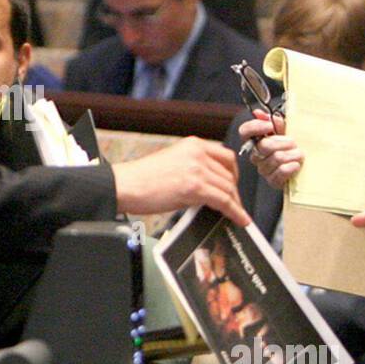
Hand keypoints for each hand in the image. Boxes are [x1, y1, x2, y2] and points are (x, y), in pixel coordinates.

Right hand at [113, 136, 250, 226]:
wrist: (125, 185)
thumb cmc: (141, 178)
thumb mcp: (173, 163)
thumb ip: (193, 168)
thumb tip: (209, 186)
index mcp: (192, 144)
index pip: (226, 156)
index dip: (234, 173)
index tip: (234, 185)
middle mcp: (198, 153)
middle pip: (229, 173)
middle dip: (234, 191)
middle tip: (234, 203)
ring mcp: (197, 169)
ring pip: (228, 188)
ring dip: (235, 203)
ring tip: (237, 214)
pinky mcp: (196, 187)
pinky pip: (224, 201)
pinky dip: (235, 211)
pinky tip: (239, 219)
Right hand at [239, 110, 302, 189]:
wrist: (306, 165)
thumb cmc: (293, 146)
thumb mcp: (286, 130)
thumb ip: (275, 121)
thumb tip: (259, 113)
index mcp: (257, 140)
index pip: (245, 132)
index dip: (255, 127)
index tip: (270, 125)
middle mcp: (256, 155)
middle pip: (264, 146)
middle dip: (283, 142)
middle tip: (293, 142)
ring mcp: (264, 169)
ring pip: (276, 158)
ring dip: (292, 155)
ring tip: (299, 154)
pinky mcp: (273, 181)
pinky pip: (280, 172)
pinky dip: (291, 167)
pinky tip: (296, 165)